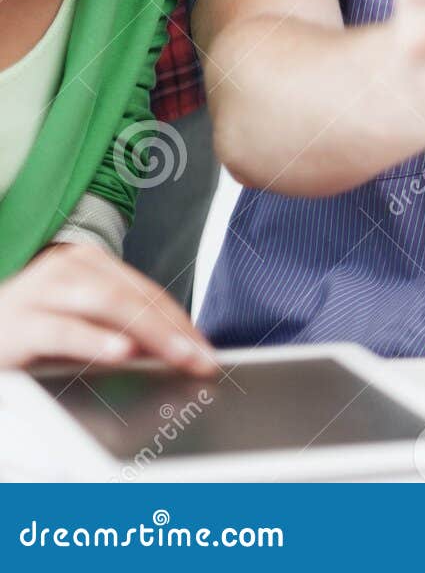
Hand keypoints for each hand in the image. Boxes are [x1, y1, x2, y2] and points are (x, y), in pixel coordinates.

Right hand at [0, 243, 216, 372]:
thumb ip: (118, 326)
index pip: (147, 291)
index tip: (207, 349)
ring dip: (150, 333)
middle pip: (133, 296)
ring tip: (177, 355)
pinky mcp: (21, 324)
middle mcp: (68, 267)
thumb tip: (171, 347)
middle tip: (201, 359)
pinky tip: (121, 353)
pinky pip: (65, 331)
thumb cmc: (29, 331)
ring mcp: (43, 292)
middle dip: (174, 330)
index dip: (181, 320)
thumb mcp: (78, 321)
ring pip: (108, 305)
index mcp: (88, 263)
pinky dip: (97, 342)